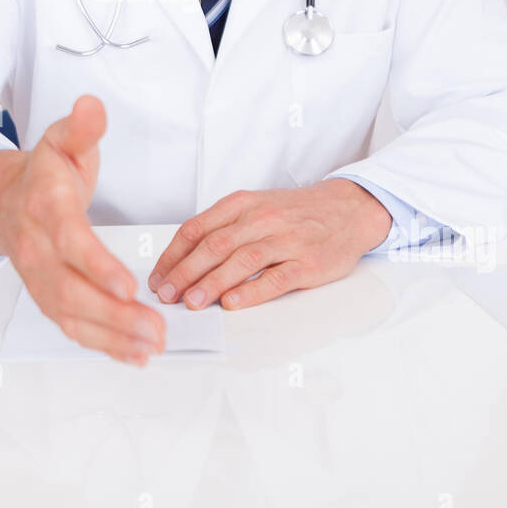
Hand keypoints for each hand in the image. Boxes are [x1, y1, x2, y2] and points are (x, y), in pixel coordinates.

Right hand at [0, 94, 164, 365]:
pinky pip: (70, 326)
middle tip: (156, 328)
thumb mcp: (62, 139)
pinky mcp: (46, 296)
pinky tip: (134, 354)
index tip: (128, 286)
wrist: (2, 200)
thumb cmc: (43, 172)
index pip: (71, 242)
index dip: (97, 267)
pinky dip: (101, 345)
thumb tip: (91, 106)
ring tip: (152, 346)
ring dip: (112, 336)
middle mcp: (38, 248)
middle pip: (71, 290)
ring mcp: (38, 277)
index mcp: (46, 207)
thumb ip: (82, 127)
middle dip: (114, 315)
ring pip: (71, 315)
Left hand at [148, 179, 391, 310]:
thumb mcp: (256, 207)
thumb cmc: (295, 213)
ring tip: (192, 302)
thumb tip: (183, 260)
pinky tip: (233, 303)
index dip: (173, 255)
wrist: (348, 210)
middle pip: (215, 246)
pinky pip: (276, 278)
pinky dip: (252, 291)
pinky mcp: (308, 263)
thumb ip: (224, 228)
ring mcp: (286, 241)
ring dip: (212, 283)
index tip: (158, 277)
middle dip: (185, 272)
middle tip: (166, 295)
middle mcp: (262, 219)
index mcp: (243, 204)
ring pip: (241, 261)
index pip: (198, 228)